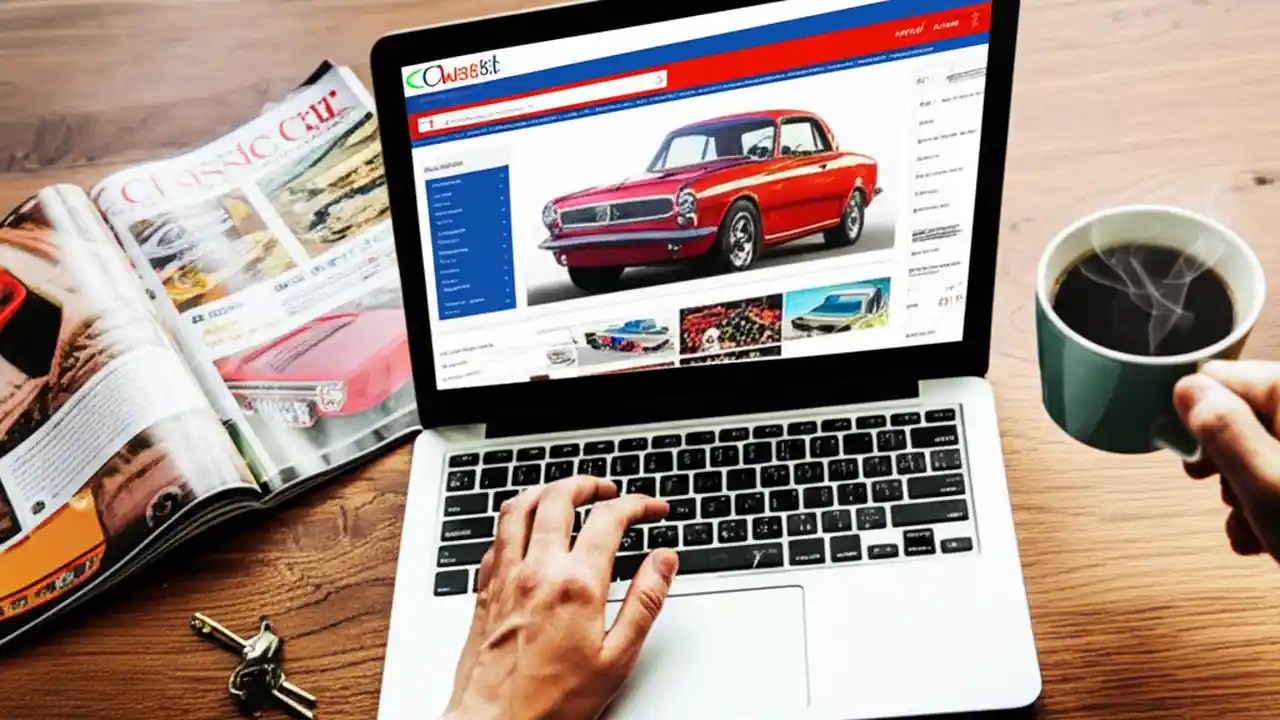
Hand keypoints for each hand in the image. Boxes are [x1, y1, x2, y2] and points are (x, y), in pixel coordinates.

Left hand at [445, 476, 678, 719]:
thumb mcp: (617, 658)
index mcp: (576, 584)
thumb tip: (664, 562)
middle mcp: (537, 570)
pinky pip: (495, 537)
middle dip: (589, 484)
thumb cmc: (552, 703)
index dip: (638, 504)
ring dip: (546, 489)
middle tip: (608, 489)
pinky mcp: (484, 589)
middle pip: (559, 497)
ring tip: (565, 492)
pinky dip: (514, 520)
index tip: (651, 508)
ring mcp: (505, 576)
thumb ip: (645, 602)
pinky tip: (525, 529)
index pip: (610, 518)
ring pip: (519, 507)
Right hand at [1174, 360, 1279, 561]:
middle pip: (1241, 414)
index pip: (1222, 376)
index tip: (1182, 448)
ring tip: (1244, 525)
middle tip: (1214, 488)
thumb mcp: (1265, 483)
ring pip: (1260, 448)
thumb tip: (1185, 389)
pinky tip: (1263, 536)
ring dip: (1241, 489)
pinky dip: (1267, 503)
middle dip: (1219, 458)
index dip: (1193, 412)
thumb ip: (1222, 429)